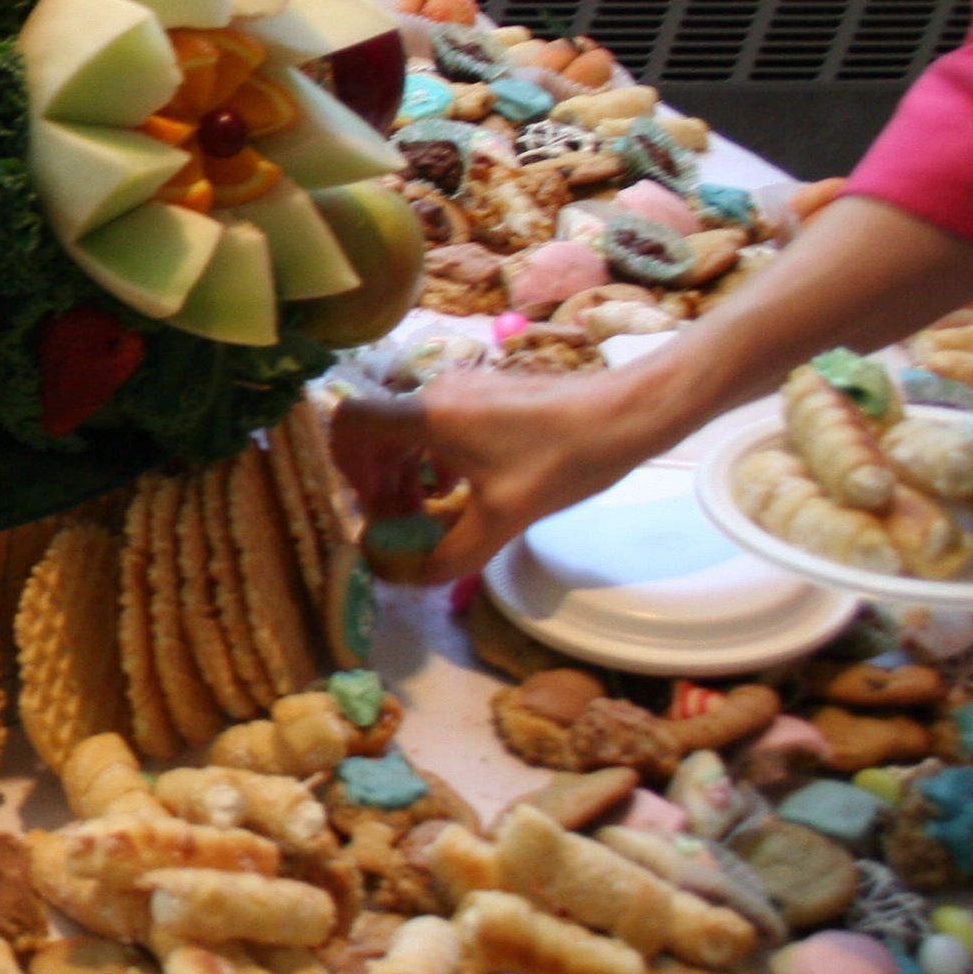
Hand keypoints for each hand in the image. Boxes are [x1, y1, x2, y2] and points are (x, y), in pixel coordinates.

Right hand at [327, 363, 672, 585]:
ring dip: (405, 475)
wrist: (628, 414)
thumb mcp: (506, 517)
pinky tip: (460, 493)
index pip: (349, 423)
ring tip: (425, 515)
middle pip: (377, 435)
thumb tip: (412, 581)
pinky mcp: (485, 397)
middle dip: (378, 483)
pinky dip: (433, 463)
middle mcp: (435, 395)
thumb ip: (453, 553)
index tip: (369, 505)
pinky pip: (437, 429)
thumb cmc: (565, 459)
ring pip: (408, 433)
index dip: (344, 466)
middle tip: (396, 526)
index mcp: (429, 416)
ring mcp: (461, 392)